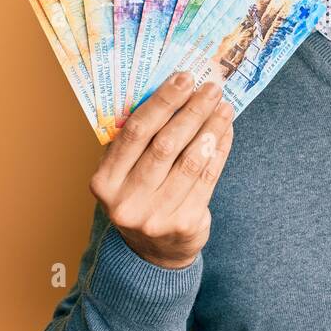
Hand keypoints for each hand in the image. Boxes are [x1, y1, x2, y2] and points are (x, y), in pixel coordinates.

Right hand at [88, 71, 234, 268]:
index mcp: (104, 182)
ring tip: (223, 107)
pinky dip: (219, 151)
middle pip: (165, 145)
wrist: (153, 252)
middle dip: (191, 111)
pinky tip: (225, 132)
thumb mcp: (124, 173)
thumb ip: (137, 141)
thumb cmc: (140, 196)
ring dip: (211, 128)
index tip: (183, 78)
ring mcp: (156, 216)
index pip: (136, 132)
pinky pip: (208, 178)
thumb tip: (171, 91)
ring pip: (191, 161)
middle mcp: (126, 201)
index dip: (162, 102)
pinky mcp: (185, 224)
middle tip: (211, 88)